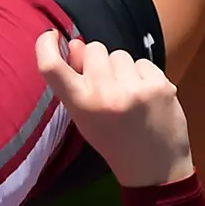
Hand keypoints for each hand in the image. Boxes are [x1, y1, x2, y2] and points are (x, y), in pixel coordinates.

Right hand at [35, 30, 194, 187]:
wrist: (154, 168)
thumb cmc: (114, 141)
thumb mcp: (85, 118)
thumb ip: (77, 81)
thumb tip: (75, 43)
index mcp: (80, 106)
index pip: (51, 67)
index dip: (44, 46)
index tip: (50, 37)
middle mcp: (104, 95)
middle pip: (95, 49)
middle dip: (99, 62)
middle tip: (107, 88)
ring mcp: (134, 88)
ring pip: (121, 55)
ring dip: (123, 70)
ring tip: (128, 95)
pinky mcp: (160, 85)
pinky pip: (143, 63)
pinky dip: (143, 76)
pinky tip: (146, 97)